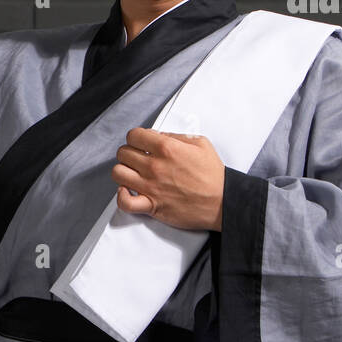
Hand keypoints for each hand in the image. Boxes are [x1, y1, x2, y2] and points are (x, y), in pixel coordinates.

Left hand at [111, 128, 225, 231]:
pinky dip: (122, 196)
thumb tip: (157, 136)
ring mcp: (151, 187)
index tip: (141, 143)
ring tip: (133, 173)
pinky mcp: (152, 205)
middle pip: (123, 153)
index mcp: (167, 148)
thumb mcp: (200, 143)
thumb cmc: (213, 175)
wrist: (223, 201)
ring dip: (123, 171)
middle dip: (130, 152)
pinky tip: (129, 191)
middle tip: (138, 157)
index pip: (133, 135)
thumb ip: (176, 136)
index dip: (136, 138)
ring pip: (118, 173)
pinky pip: (125, 201)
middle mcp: (155, 166)